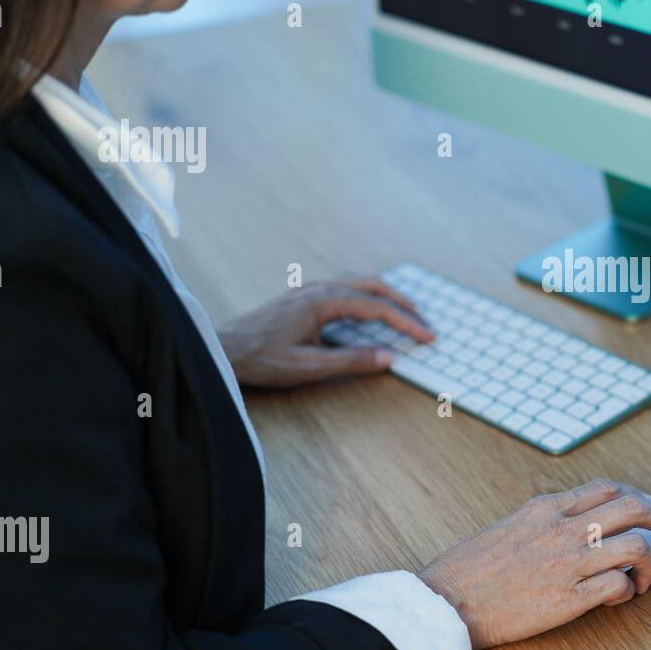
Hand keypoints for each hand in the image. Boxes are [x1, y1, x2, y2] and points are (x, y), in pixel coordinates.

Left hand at [218, 277, 433, 388]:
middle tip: (425, 321)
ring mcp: (310, 289)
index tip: (428, 335)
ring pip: (360, 283)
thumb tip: (389, 357)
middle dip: (403, 303)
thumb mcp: (308, 367)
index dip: (406, 322)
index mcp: (323, 302)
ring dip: (386, 296)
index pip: (377, 307)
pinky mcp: (303, 296)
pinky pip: (346, 287)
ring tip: (406, 313)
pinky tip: (370, 310)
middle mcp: (319, 289)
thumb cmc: (260, 359)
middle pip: (373, 286)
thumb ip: (351, 361)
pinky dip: (369, 296)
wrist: (222, 348)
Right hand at [418, 479, 650, 649]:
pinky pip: (619, 585)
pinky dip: (628, 591)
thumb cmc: (472, 568)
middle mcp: (562, 528)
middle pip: (634, 508)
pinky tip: (619, 597)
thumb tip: (582, 522)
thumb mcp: (512, 525)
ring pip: (636, 546)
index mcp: (547, 507)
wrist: (448, 601)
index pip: (608, 489)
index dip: (639, 496)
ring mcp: (568, 562)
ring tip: (648, 576)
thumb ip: (548, 519)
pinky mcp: (569, 597)